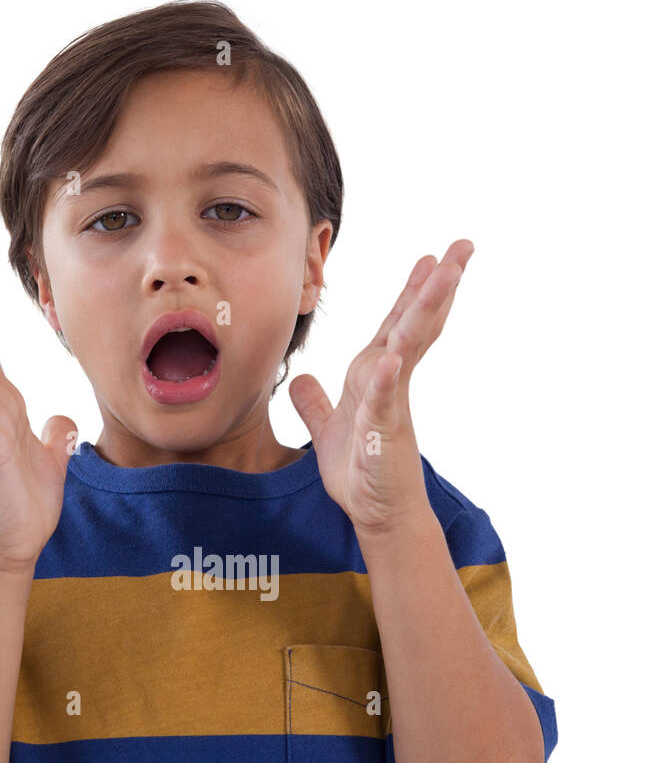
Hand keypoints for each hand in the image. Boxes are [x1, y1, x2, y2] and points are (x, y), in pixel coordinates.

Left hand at [289, 239, 473, 535]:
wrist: (376, 515)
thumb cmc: (360, 474)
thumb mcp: (326, 432)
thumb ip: (315, 403)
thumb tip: (299, 380)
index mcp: (375, 376)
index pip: (397, 324)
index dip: (411, 291)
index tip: (430, 257)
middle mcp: (388, 382)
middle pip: (415, 324)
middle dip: (437, 285)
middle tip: (463, 247)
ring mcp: (390, 404)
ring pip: (408, 347)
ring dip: (425, 310)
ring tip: (445, 275)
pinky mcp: (384, 432)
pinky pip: (384, 399)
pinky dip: (387, 377)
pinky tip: (392, 354)